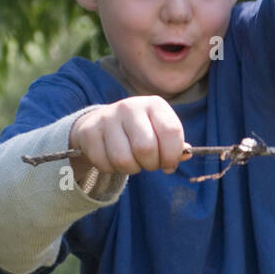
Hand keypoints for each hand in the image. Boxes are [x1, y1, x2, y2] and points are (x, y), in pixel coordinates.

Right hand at [69, 97, 185, 175]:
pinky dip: (111, 169)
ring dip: (131, 169)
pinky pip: (104, 164)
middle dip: (151, 164)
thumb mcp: (160, 131)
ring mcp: (107, 117)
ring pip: (124, 160)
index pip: (171, 131)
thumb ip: (175, 144)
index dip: (172, 155)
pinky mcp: (88, 132)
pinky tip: (113, 159)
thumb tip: (186, 154)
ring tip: (132, 161)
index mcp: (154, 104)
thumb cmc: (140, 131)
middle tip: (149, 164)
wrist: (101, 122)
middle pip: (146, 149)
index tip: (169, 165)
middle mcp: (130, 106)